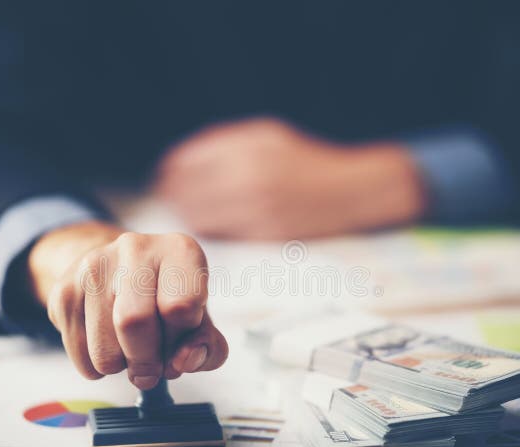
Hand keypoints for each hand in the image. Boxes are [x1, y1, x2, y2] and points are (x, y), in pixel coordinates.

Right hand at [27, 222, 227, 388]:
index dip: (181, 340)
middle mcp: (135, 246)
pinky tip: (106, 346)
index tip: (179, 344)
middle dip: (146, 362)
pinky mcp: (64, 288)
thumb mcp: (200, 322)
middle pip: (133, 322)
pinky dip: (95, 367)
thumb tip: (183, 361)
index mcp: (179, 250)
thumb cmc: (168, 302)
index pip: (180, 307)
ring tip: (129, 352)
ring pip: (104, 348)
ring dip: (120, 368)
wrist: (118, 275)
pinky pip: (77, 353)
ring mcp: (93, 264)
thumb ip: (207, 348)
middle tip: (151, 369)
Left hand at [155, 117, 426, 238]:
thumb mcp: (266, 137)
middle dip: (174, 196)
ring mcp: (256, 209)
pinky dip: (211, 230)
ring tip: (191, 213)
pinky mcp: (264, 235)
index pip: (184, 162)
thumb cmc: (304, 161)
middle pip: (185, 192)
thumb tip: (180, 161)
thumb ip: (225, 145)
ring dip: (189, 217)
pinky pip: (220, 235)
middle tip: (173, 200)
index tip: (168, 177)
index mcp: (247, 148)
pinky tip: (215, 225)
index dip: (171, 171)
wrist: (350, 192)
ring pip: (199, 218)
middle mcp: (249, 178)